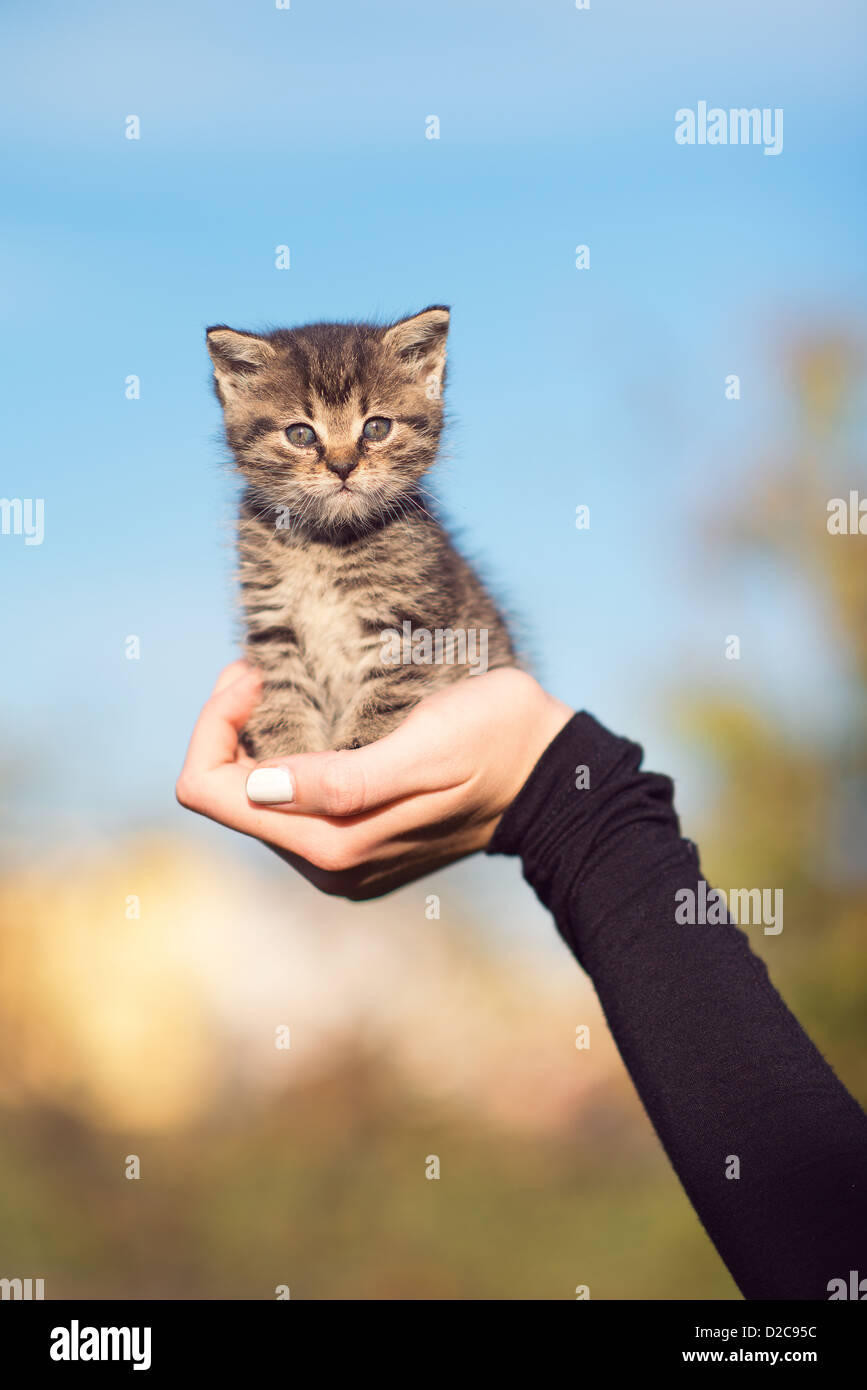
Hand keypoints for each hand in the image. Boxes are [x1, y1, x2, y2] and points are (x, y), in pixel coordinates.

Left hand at [176, 662, 572, 899]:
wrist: (551, 776)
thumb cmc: (493, 744)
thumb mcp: (422, 749)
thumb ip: (340, 780)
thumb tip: (259, 787)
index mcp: (332, 843)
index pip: (211, 790)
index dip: (215, 726)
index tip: (254, 674)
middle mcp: (325, 862)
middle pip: (224, 796)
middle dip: (227, 728)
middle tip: (257, 669)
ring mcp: (339, 858)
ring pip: (250, 799)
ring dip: (250, 740)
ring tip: (275, 686)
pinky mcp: (354, 844)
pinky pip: (283, 803)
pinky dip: (277, 757)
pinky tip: (303, 721)